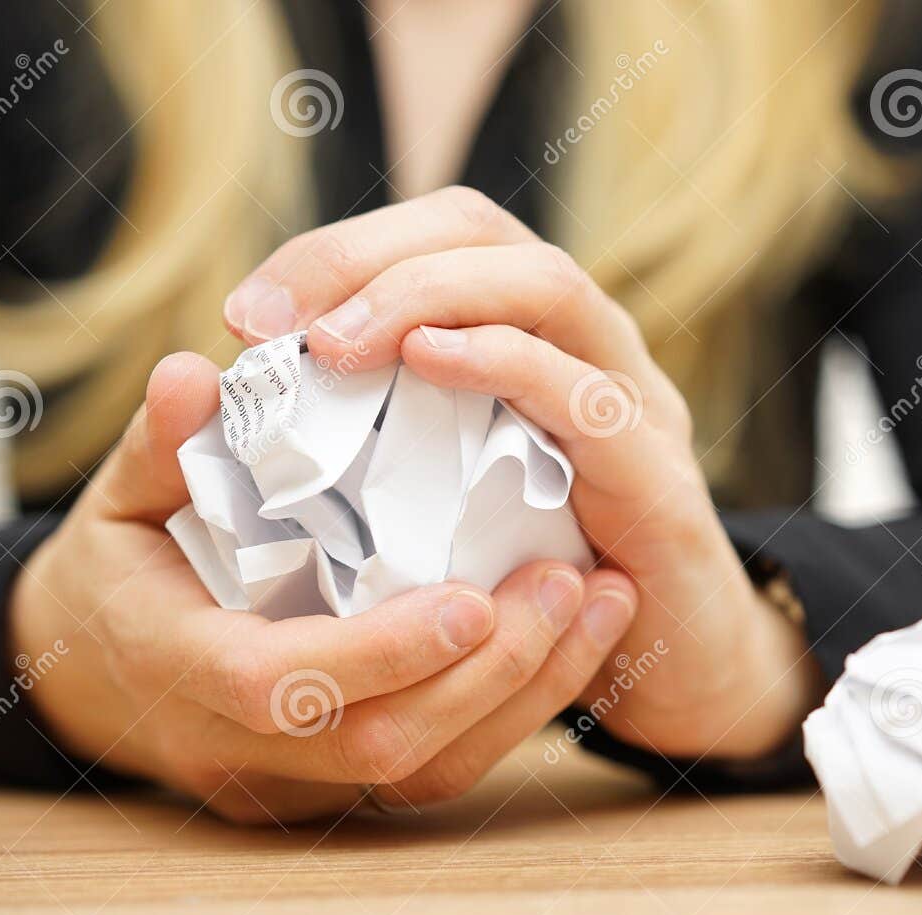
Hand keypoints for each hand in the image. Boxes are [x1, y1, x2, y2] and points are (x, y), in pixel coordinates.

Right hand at [8, 351, 639, 822]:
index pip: (282, 688)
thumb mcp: (120, 502)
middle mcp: (239, 749)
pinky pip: (438, 767)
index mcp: (177, 672)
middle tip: (567, 583)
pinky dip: (511, 709)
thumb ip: (162, 447)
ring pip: (425, 771)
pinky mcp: (338, 785)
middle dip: (486, 675)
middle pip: (380, 746)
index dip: (381, 652)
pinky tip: (569, 641)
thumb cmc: (115, 574)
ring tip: (592, 603)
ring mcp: (294, 782)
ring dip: (520, 693)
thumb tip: (195, 374)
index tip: (473, 599)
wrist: (94, 676)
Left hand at [223, 186, 823, 759]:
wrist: (677, 673)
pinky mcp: (660, 483)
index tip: (244, 314)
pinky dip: (508, 365)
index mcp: (534, 339)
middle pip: (486, 235)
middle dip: (365, 257)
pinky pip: (592, 402)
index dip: (339, 251)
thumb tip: (250, 409)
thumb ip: (379, 439)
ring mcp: (636, 406)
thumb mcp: (449, 495)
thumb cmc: (539, 585)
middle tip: (269, 320)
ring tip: (335, 342)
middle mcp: (591, 348)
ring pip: (547, 288)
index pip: (441, 235)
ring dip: (427, 296)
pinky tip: (430, 364)